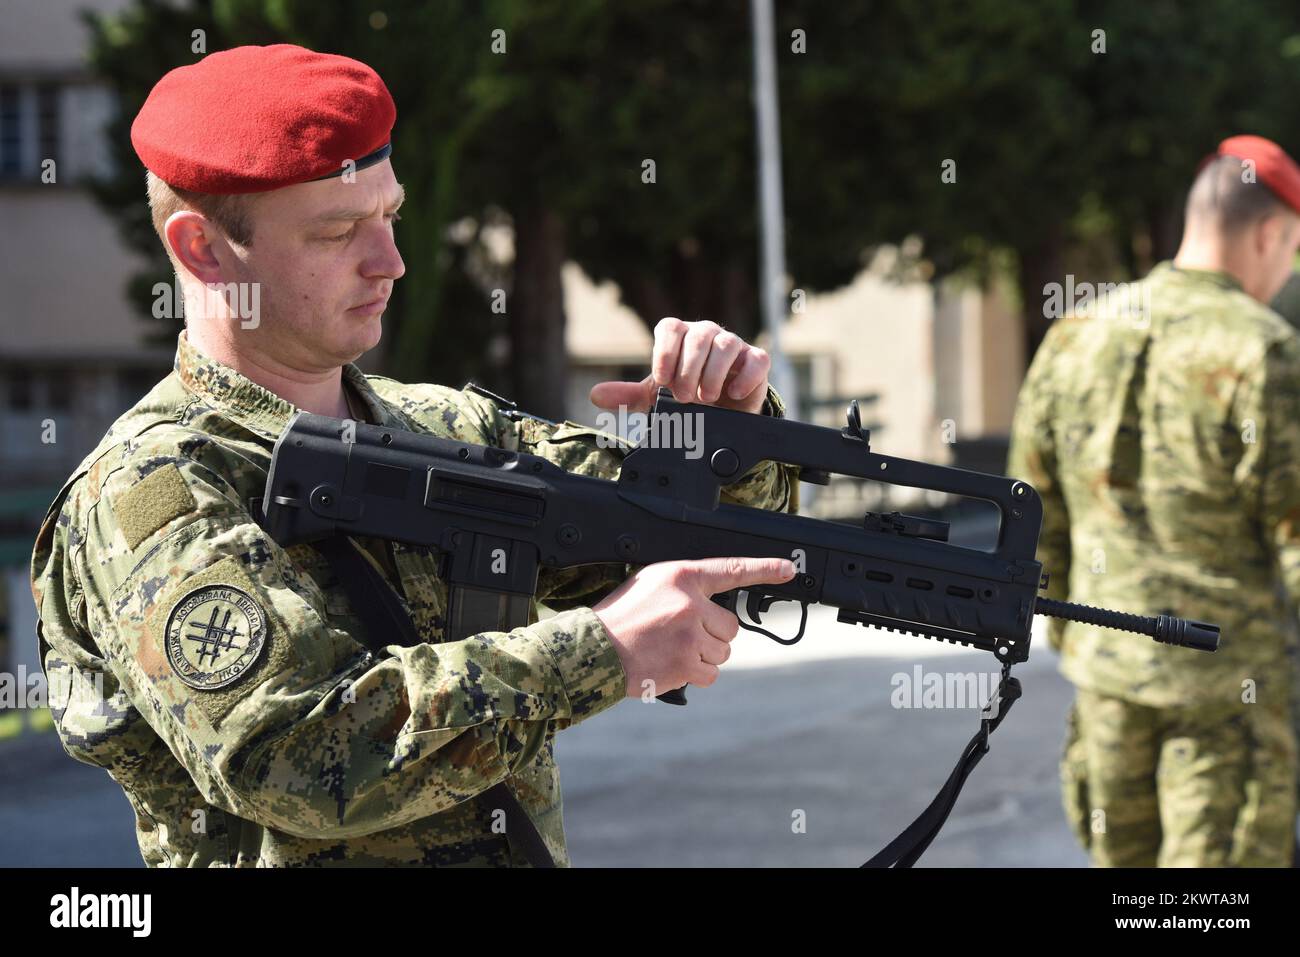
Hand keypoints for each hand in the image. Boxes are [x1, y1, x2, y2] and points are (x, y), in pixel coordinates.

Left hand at [589, 317, 771, 414]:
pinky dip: (746, 376)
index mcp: (680, 337)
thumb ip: (627, 396)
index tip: (661, 380)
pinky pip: (756, 359)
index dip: (664, 352)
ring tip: (706, 398)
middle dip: (688, 369)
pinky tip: (734, 392)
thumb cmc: (686, 395)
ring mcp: (734, 345)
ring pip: (726, 344)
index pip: (669, 327)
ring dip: (713, 373)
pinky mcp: (756, 361)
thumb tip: (595, 395)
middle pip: (698, 336)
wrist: (720, 415)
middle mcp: (706, 334)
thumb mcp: (656, 397)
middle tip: (684, 397)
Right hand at [593, 556, 796, 698]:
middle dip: (712, 634)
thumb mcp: (650, 583)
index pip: (731, 569)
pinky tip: (672, 666)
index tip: (788, 569)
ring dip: (703, 655)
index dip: (764, 569)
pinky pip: (711, 674)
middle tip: (680, 635)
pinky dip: (695, 674)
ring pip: (722, 651)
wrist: (594, 651)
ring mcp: (690, 635)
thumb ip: (686, 587)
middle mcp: (690, 604)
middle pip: (730, 625)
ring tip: (671, 651)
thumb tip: (716, 602)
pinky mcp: (687, 665)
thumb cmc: (621, 617)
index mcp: (681, 576)